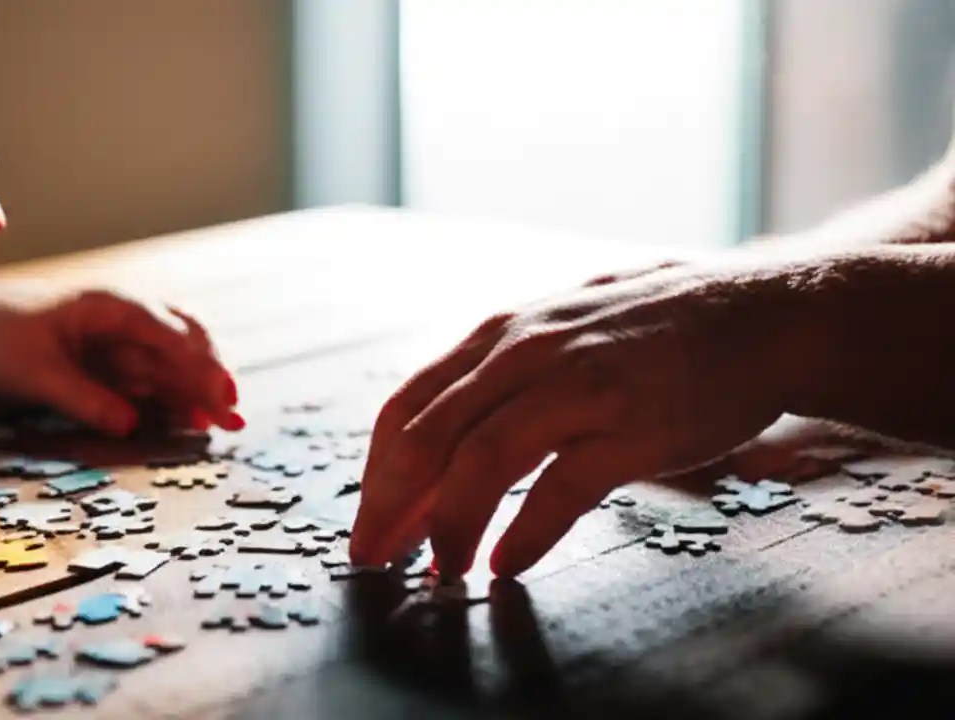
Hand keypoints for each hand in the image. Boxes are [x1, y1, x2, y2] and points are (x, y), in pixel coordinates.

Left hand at [0, 284, 242, 435]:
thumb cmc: (0, 340)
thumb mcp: (33, 374)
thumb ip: (82, 398)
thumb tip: (129, 424)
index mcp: (110, 307)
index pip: (166, 331)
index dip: (196, 362)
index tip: (219, 390)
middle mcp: (128, 320)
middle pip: (186, 343)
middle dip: (212, 377)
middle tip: (233, 413)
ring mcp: (127, 342)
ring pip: (179, 363)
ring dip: (204, 390)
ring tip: (230, 422)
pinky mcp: (121, 363)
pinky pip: (160, 380)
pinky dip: (181, 398)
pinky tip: (197, 420)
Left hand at [350, 260, 827, 577]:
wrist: (762, 315)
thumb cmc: (656, 327)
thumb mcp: (560, 327)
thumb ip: (501, 372)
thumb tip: (441, 433)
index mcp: (501, 334)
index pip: (408, 406)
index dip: (377, 470)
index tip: (368, 517)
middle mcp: (526, 354)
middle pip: (427, 440)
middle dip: (391, 507)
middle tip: (375, 557)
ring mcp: (577, 387)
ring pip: (479, 465)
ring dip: (448, 527)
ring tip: (440, 571)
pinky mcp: (630, 427)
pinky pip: (558, 490)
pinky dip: (524, 535)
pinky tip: (505, 565)